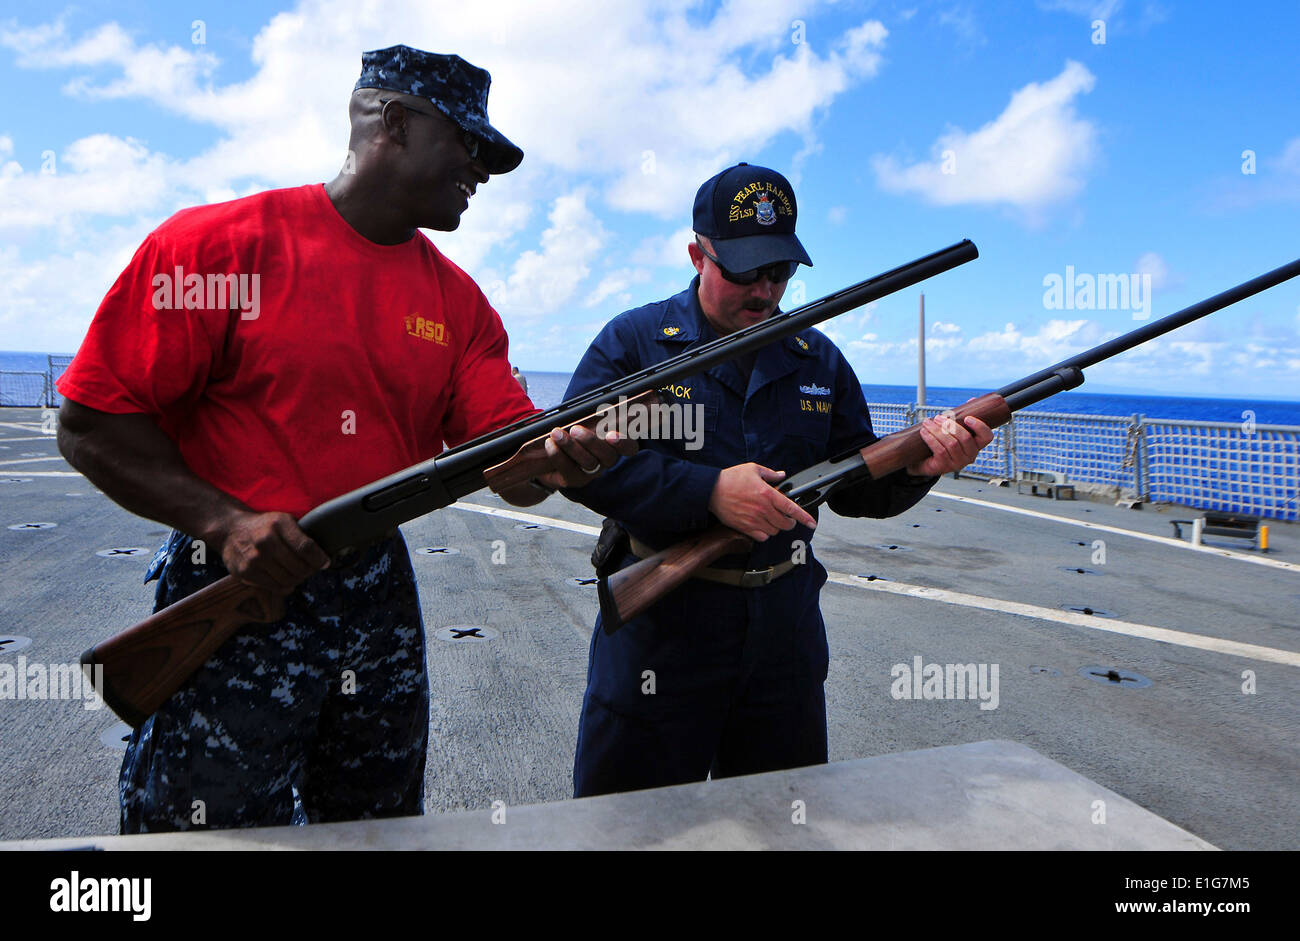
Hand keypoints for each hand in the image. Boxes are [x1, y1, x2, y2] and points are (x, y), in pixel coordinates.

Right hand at [208, 510, 330, 592]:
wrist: (231, 530)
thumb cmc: (264, 527)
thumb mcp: (284, 521)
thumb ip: (301, 536)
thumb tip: (323, 558)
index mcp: (278, 523)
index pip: (306, 548)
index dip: (319, 559)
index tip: (325, 563)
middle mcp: (265, 540)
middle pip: (299, 567)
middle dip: (310, 571)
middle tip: (312, 570)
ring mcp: (254, 558)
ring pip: (288, 579)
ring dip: (298, 579)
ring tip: (299, 574)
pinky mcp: (245, 572)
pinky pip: (274, 586)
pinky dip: (285, 586)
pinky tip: (287, 580)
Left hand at [534, 424, 637, 489]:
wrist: (549, 456)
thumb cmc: (573, 433)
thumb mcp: (585, 422)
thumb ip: (592, 416)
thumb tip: (591, 404)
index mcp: (614, 445)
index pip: (630, 448)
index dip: (624, 443)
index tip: (611, 434)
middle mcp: (606, 461)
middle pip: (607, 455)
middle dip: (591, 441)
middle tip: (575, 429)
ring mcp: (591, 472)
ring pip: (588, 462)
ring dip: (571, 446)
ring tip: (557, 433)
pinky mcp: (574, 480)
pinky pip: (568, 470)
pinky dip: (557, 455)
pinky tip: (550, 443)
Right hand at [708, 463, 817, 540]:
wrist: (711, 490)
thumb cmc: (731, 478)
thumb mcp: (753, 469)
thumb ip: (770, 474)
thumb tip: (782, 475)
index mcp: (767, 494)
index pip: (792, 509)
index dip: (804, 518)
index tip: (812, 523)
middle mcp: (763, 509)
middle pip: (786, 523)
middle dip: (790, 522)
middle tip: (786, 518)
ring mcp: (754, 520)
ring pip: (775, 531)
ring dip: (776, 527)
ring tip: (771, 519)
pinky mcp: (745, 527)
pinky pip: (762, 537)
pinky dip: (765, 533)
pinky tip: (761, 525)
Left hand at [905, 412, 993, 476]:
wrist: (924, 461)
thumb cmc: (942, 443)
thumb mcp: (953, 430)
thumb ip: (962, 417)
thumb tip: (972, 400)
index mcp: (976, 445)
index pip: (987, 437)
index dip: (980, 427)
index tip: (967, 418)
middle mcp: (970, 456)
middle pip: (965, 438)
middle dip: (950, 425)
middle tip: (937, 418)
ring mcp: (958, 463)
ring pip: (951, 444)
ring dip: (937, 430)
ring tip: (927, 423)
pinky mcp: (945, 467)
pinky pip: (940, 450)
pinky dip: (931, 439)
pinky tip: (924, 432)